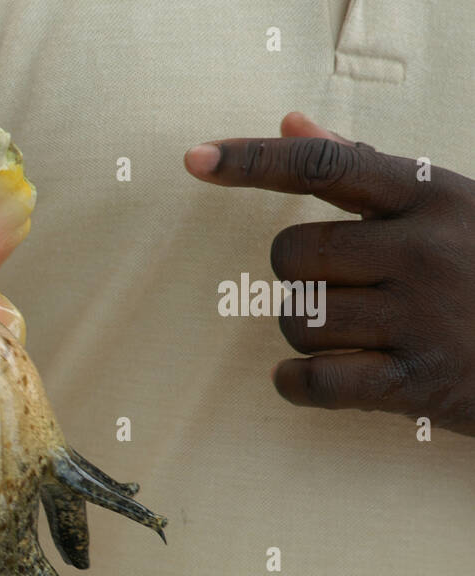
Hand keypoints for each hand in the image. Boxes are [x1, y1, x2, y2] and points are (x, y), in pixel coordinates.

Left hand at [185, 112, 474, 436]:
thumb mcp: (446, 204)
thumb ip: (365, 167)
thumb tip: (290, 124)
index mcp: (430, 197)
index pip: (324, 167)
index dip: (252, 161)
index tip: (196, 158)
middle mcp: (425, 250)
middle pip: (291, 255)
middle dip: (297, 277)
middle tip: (341, 288)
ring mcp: (422, 318)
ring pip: (297, 320)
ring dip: (305, 333)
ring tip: (355, 334)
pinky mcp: (416, 382)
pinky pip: (312, 382)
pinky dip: (296, 384)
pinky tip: (316, 378)